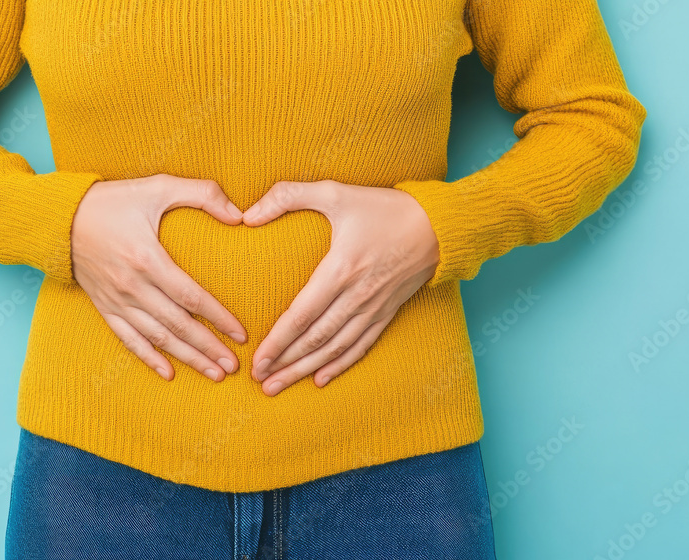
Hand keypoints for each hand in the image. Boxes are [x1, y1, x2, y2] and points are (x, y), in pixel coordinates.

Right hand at [71, 173, 248, 381]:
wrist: (59, 217)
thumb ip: (202, 194)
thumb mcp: (157, 186)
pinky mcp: (105, 307)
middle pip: (178, 325)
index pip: (191, 297)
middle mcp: (133, 286)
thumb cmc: (112, 200)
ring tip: (213, 373)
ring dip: (187, 358)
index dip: (218, 318)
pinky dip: (149, 358)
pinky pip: (129, 339)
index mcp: (147, 259)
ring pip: (158, 338)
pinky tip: (169, 373)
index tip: (240, 335)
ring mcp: (117, 300)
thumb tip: (239, 216)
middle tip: (233, 366)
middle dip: (208, 348)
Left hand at [243, 179, 439, 395]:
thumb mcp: (336, 192)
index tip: (257, 360)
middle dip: (285, 363)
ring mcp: (374, 308)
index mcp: (340, 269)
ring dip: (306, 370)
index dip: (277, 341)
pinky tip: (321, 379)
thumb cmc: (384, 207)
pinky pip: (361, 346)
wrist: (441, 225)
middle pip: (315, 339)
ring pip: (335, 348)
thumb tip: (247, 215)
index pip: (302, 315)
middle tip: (260, 380)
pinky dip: (340, 365)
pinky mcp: (387, 313)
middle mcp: (357, 296)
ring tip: (280, 385)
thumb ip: (288, 196)